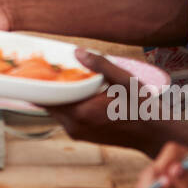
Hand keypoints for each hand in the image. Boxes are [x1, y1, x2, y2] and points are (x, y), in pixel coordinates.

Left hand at [43, 52, 161, 151]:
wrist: (154, 136)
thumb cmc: (143, 108)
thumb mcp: (124, 81)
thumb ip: (100, 65)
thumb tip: (77, 52)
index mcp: (80, 112)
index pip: (45, 98)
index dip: (37, 83)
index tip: (33, 68)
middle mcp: (74, 126)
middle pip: (48, 103)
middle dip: (47, 86)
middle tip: (47, 66)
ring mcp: (77, 133)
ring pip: (56, 110)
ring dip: (57, 95)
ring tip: (61, 75)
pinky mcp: (82, 136)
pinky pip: (65, 117)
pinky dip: (66, 104)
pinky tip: (75, 91)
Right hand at [132, 142, 187, 187]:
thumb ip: (187, 181)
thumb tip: (176, 168)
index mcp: (187, 156)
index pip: (171, 151)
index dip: (165, 164)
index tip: (165, 183)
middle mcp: (172, 159)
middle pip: (154, 165)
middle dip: (150, 186)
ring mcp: (160, 168)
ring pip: (145, 178)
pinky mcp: (152, 179)